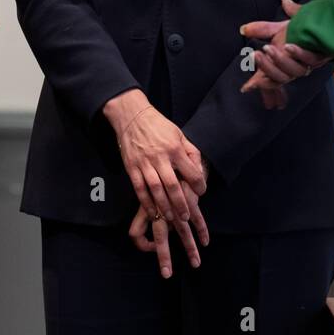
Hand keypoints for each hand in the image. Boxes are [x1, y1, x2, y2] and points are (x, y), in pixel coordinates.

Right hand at [105, 90, 206, 221]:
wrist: (132, 116)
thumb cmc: (159, 126)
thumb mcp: (179, 134)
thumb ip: (191, 152)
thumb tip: (200, 171)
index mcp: (174, 148)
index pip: (191, 171)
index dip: (198, 185)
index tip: (202, 192)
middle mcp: (160, 157)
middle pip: (172, 185)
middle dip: (180, 203)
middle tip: (186, 217)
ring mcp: (144, 163)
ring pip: (155, 189)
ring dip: (164, 206)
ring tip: (171, 217)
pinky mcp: (131, 167)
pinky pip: (139, 188)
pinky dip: (146, 202)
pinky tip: (153, 212)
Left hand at [129, 181, 208, 278]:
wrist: (172, 156)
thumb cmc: (160, 174)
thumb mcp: (147, 189)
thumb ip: (146, 207)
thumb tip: (151, 223)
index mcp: (146, 208)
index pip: (136, 233)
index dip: (142, 244)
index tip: (150, 249)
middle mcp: (159, 210)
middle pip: (159, 238)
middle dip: (164, 257)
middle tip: (167, 274)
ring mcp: (176, 207)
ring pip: (182, 233)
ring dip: (189, 249)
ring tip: (196, 264)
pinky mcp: (189, 201)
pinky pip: (197, 220)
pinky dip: (202, 231)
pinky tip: (205, 241)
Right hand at [240, 0, 330, 93]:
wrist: (329, 23)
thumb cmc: (305, 28)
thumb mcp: (281, 27)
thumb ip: (263, 28)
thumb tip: (243, 28)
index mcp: (283, 64)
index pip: (268, 78)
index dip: (258, 84)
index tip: (245, 88)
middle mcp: (295, 68)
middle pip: (278, 78)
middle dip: (265, 67)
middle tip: (256, 54)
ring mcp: (308, 64)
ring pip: (293, 72)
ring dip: (280, 61)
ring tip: (270, 48)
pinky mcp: (321, 57)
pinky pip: (309, 59)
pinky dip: (298, 54)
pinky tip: (289, 45)